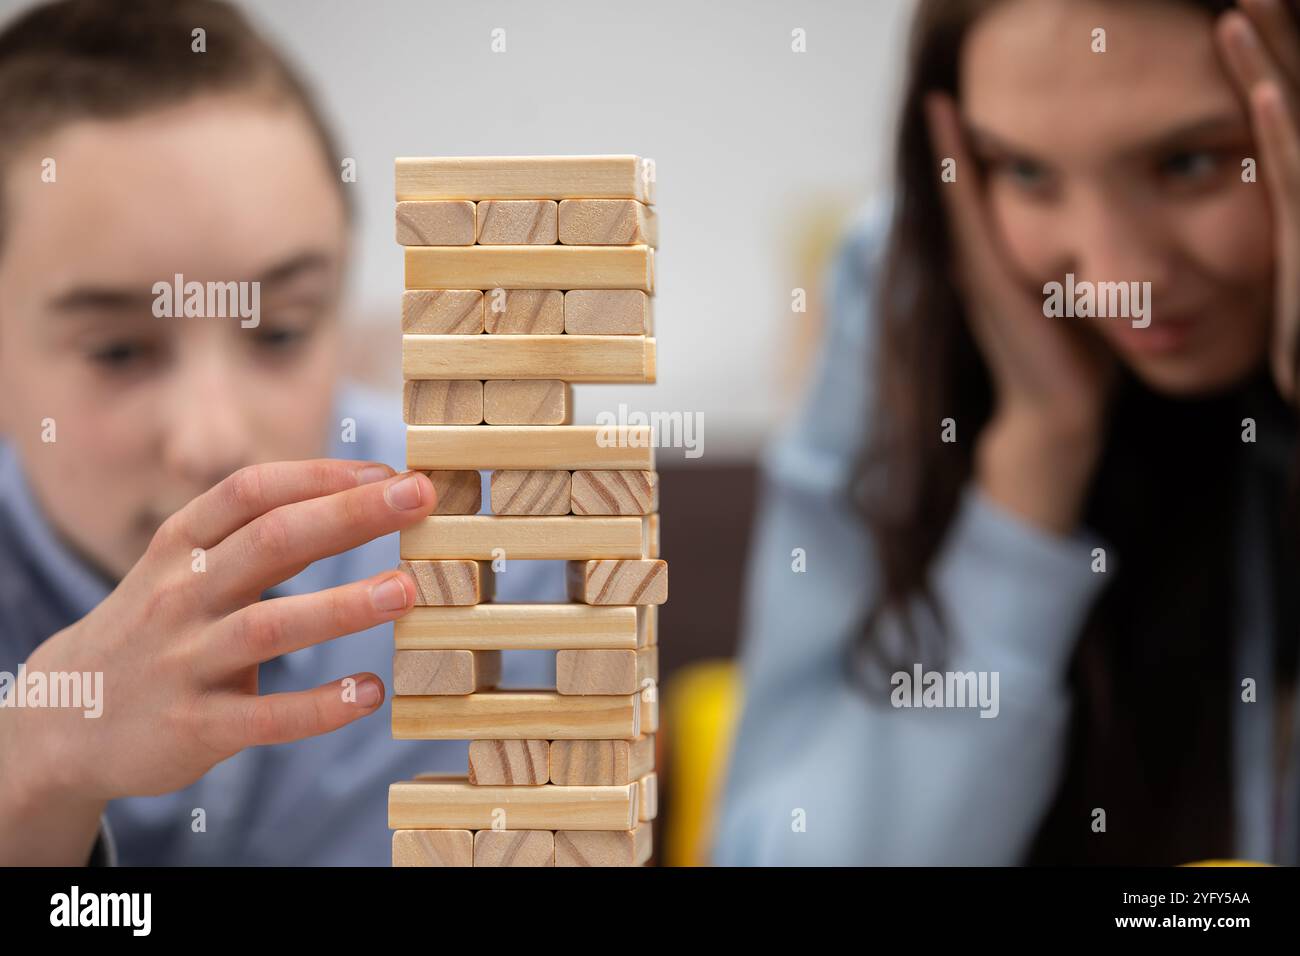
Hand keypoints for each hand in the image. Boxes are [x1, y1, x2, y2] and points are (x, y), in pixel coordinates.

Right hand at [0, 459, 434, 863]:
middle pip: (270, 541)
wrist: (66, 720)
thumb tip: (363, 497)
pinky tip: (370, 692)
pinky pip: (264, 716)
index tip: (388, 470)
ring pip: (268, 626)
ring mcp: (184, 660)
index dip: (321, 475)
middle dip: (349, 515)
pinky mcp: (193, 726)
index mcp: (181, 545)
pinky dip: (319, 706)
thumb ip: (261, 537)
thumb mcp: (188, 569)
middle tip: (418, 497)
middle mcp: (180, 594)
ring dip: (342, 606)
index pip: (252, 491)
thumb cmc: (161, 626)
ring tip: (405, 591)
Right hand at [924, 93, 1113, 533]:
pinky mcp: (990, 285)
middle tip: (938, 97)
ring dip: (947, 154)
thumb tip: (1090, 238)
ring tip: (939, 107)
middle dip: (948, 148)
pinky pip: (969, 221)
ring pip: (956, 203)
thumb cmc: (1073, 366)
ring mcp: (977, 278)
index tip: (955, 115)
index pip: (974, 205)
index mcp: (992, 272)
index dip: (963, 161)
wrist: (1058, 419)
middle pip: (956, 197)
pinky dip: (959, 182)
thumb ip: (1063, 270)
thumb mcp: (1068, 303)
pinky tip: (954, 150)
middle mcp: (974, 271)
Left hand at [1217, 0, 1299, 400]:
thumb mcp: (1284, 264)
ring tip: (1242, 6)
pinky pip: (1297, 182)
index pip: (1290, 107)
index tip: (1240, 9)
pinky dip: (1280, 132)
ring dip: (1274, 61)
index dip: (1275, 54)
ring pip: (1296, 122)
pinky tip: (1256, 91)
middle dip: (1280, 35)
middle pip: (1298, 96)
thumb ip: (1278, 208)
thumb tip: (1251, 156)